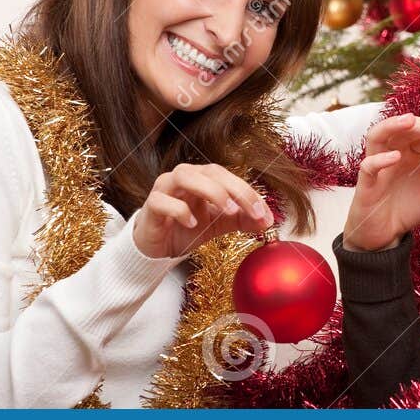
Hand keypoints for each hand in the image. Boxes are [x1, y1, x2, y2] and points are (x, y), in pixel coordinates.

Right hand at [132, 162, 274, 258]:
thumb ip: (243, 219)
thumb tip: (269, 220)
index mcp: (203, 177)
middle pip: (211, 172)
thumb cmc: (187, 228)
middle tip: (252, 212)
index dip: (247, 191)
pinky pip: (162, 201)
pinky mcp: (150, 207)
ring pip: (185, 176)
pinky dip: (180, 210)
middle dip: (236, 190)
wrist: (158, 248)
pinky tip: (193, 224)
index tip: (263, 213)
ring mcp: (164, 189)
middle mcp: (184, 177)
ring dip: (211, 191)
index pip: (228, 176)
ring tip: (227, 211)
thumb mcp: (220, 223)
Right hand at [341, 113, 419, 252]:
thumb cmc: (408, 207)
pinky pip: (368, 165)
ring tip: (410, 120)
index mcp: (413, 152)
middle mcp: (394, 152)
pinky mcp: (366, 183)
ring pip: (378, 134)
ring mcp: (378, 165)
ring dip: (393, 124)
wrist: (386, 234)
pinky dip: (380, 159)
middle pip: (407, 128)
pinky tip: (395, 157)